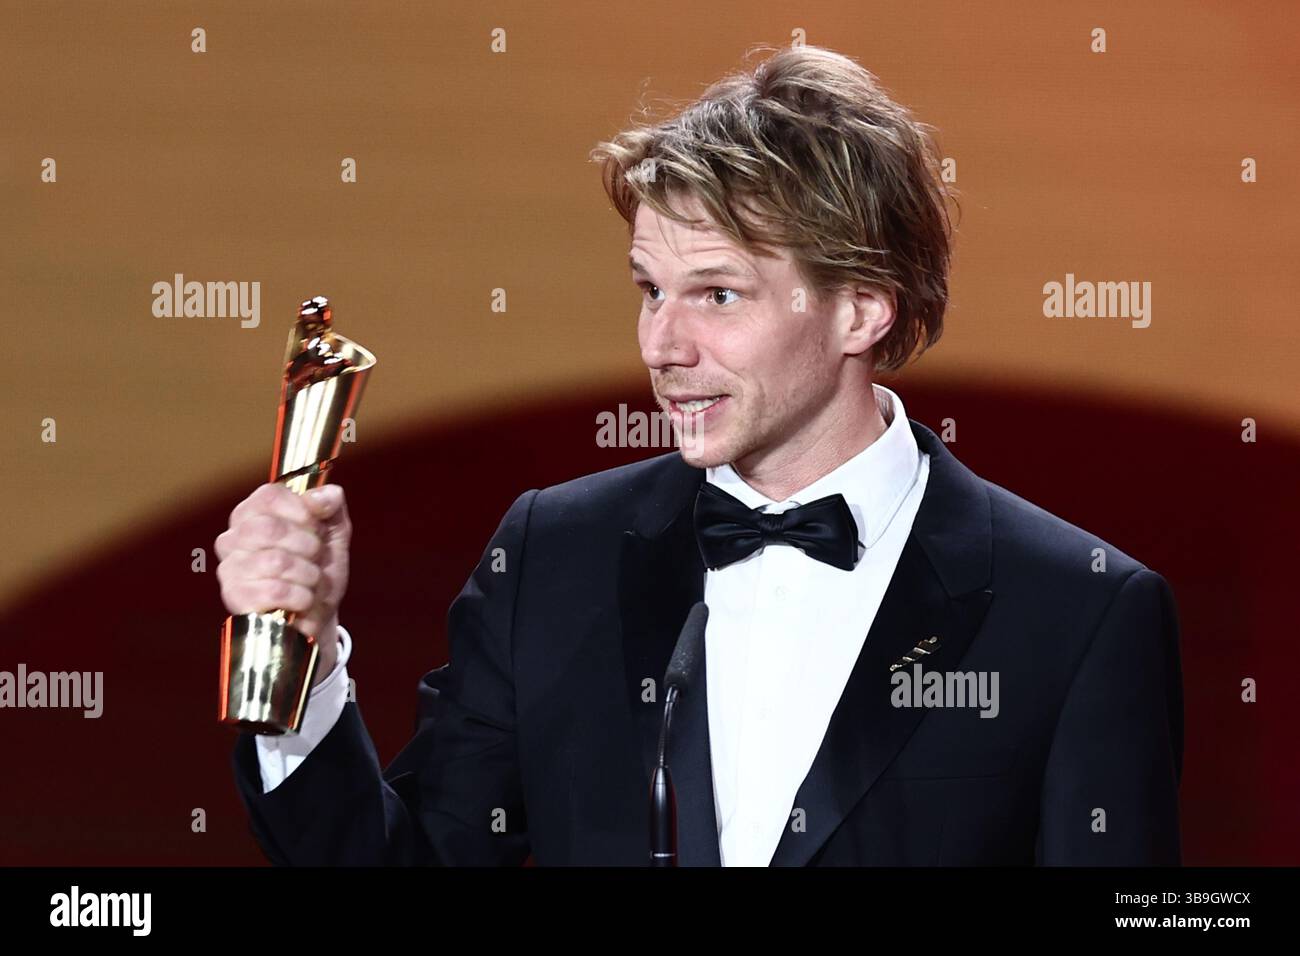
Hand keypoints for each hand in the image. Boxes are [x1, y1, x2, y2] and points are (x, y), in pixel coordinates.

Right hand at [215, 482, 352, 685]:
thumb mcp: (334, 530)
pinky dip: (300, 596)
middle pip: (270, 528)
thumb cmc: (320, 566)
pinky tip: (302, 600)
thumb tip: (324, 495)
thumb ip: (331, 504)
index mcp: (253, 513)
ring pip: (276, 561)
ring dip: (308, 574)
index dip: (301, 511)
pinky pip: (274, 591)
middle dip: (308, 546)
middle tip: (316, 558)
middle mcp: (233, 537)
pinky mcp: (234, 598)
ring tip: (311, 581)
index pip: (269, 496)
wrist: (318, 613)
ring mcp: (230, 568)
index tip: (316, 526)